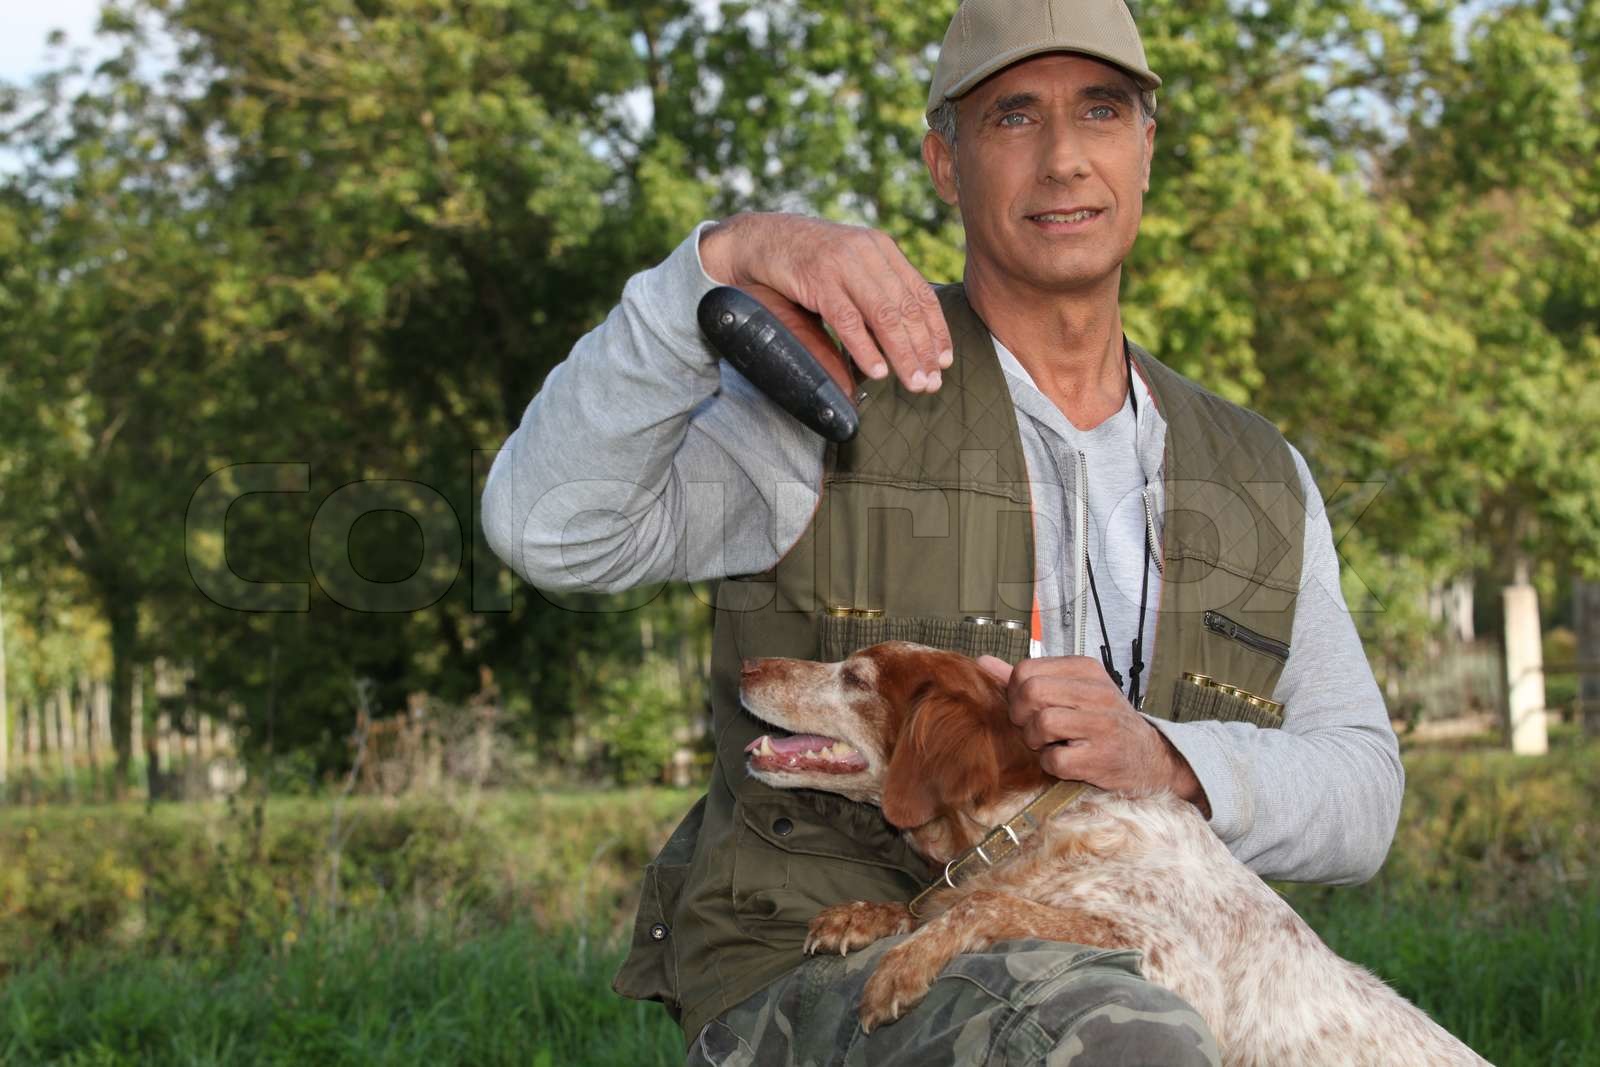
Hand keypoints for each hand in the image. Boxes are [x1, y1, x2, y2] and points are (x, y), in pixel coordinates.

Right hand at [699, 212, 952, 392]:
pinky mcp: (818, 278)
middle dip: (923, 349)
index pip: (921, 293)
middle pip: (907, 308)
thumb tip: (897, 343)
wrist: (760, 237)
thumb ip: (872, 295)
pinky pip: (848, 320)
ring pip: (885, 316)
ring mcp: (843, 264)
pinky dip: (865, 348)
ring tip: (913, 382)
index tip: (944, 360)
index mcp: (882, 248)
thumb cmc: (806, 260)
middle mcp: (868, 252)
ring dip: (902, 354)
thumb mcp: (847, 269)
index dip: (936, 330)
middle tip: (932, 382)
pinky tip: (877, 370)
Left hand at [977, 654, 1209, 815]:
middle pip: (1031, 694)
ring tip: (1051, 744)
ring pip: (1041, 724)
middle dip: (1021, 717)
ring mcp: (1101, 725)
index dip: (1015, 693)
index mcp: (1086, 670)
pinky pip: (1054, 760)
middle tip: (1034, 729)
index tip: (1028, 708)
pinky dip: (1051, 765)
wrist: (1149, 758)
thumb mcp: (1071, 691)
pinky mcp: (1101, 758)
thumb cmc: (1102, 722)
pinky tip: (1066, 762)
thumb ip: (1027, 678)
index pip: (1026, 670)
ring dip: (1036, 742)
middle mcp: (1097, 692)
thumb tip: (983, 663)